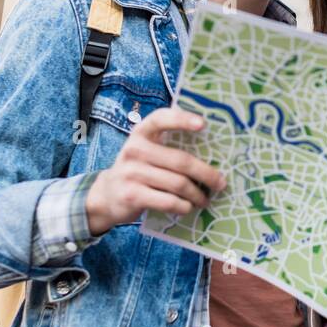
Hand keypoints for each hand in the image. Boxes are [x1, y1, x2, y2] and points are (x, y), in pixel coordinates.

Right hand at [85, 106, 225, 235]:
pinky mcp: (132, 195)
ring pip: (178, 184)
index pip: (161, 119)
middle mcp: (134, 149)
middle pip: (180, 161)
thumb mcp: (147, 152)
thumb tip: (212, 157)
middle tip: (220, 183)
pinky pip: (167, 201)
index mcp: (141, 133)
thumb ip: (169, 147)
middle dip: (206, 174)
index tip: (203, 124)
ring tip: (204, 200)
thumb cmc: (138, 170)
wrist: (106, 195)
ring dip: (197, 195)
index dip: (182, 119)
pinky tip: (187, 207)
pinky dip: (183, 206)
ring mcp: (131, 172)